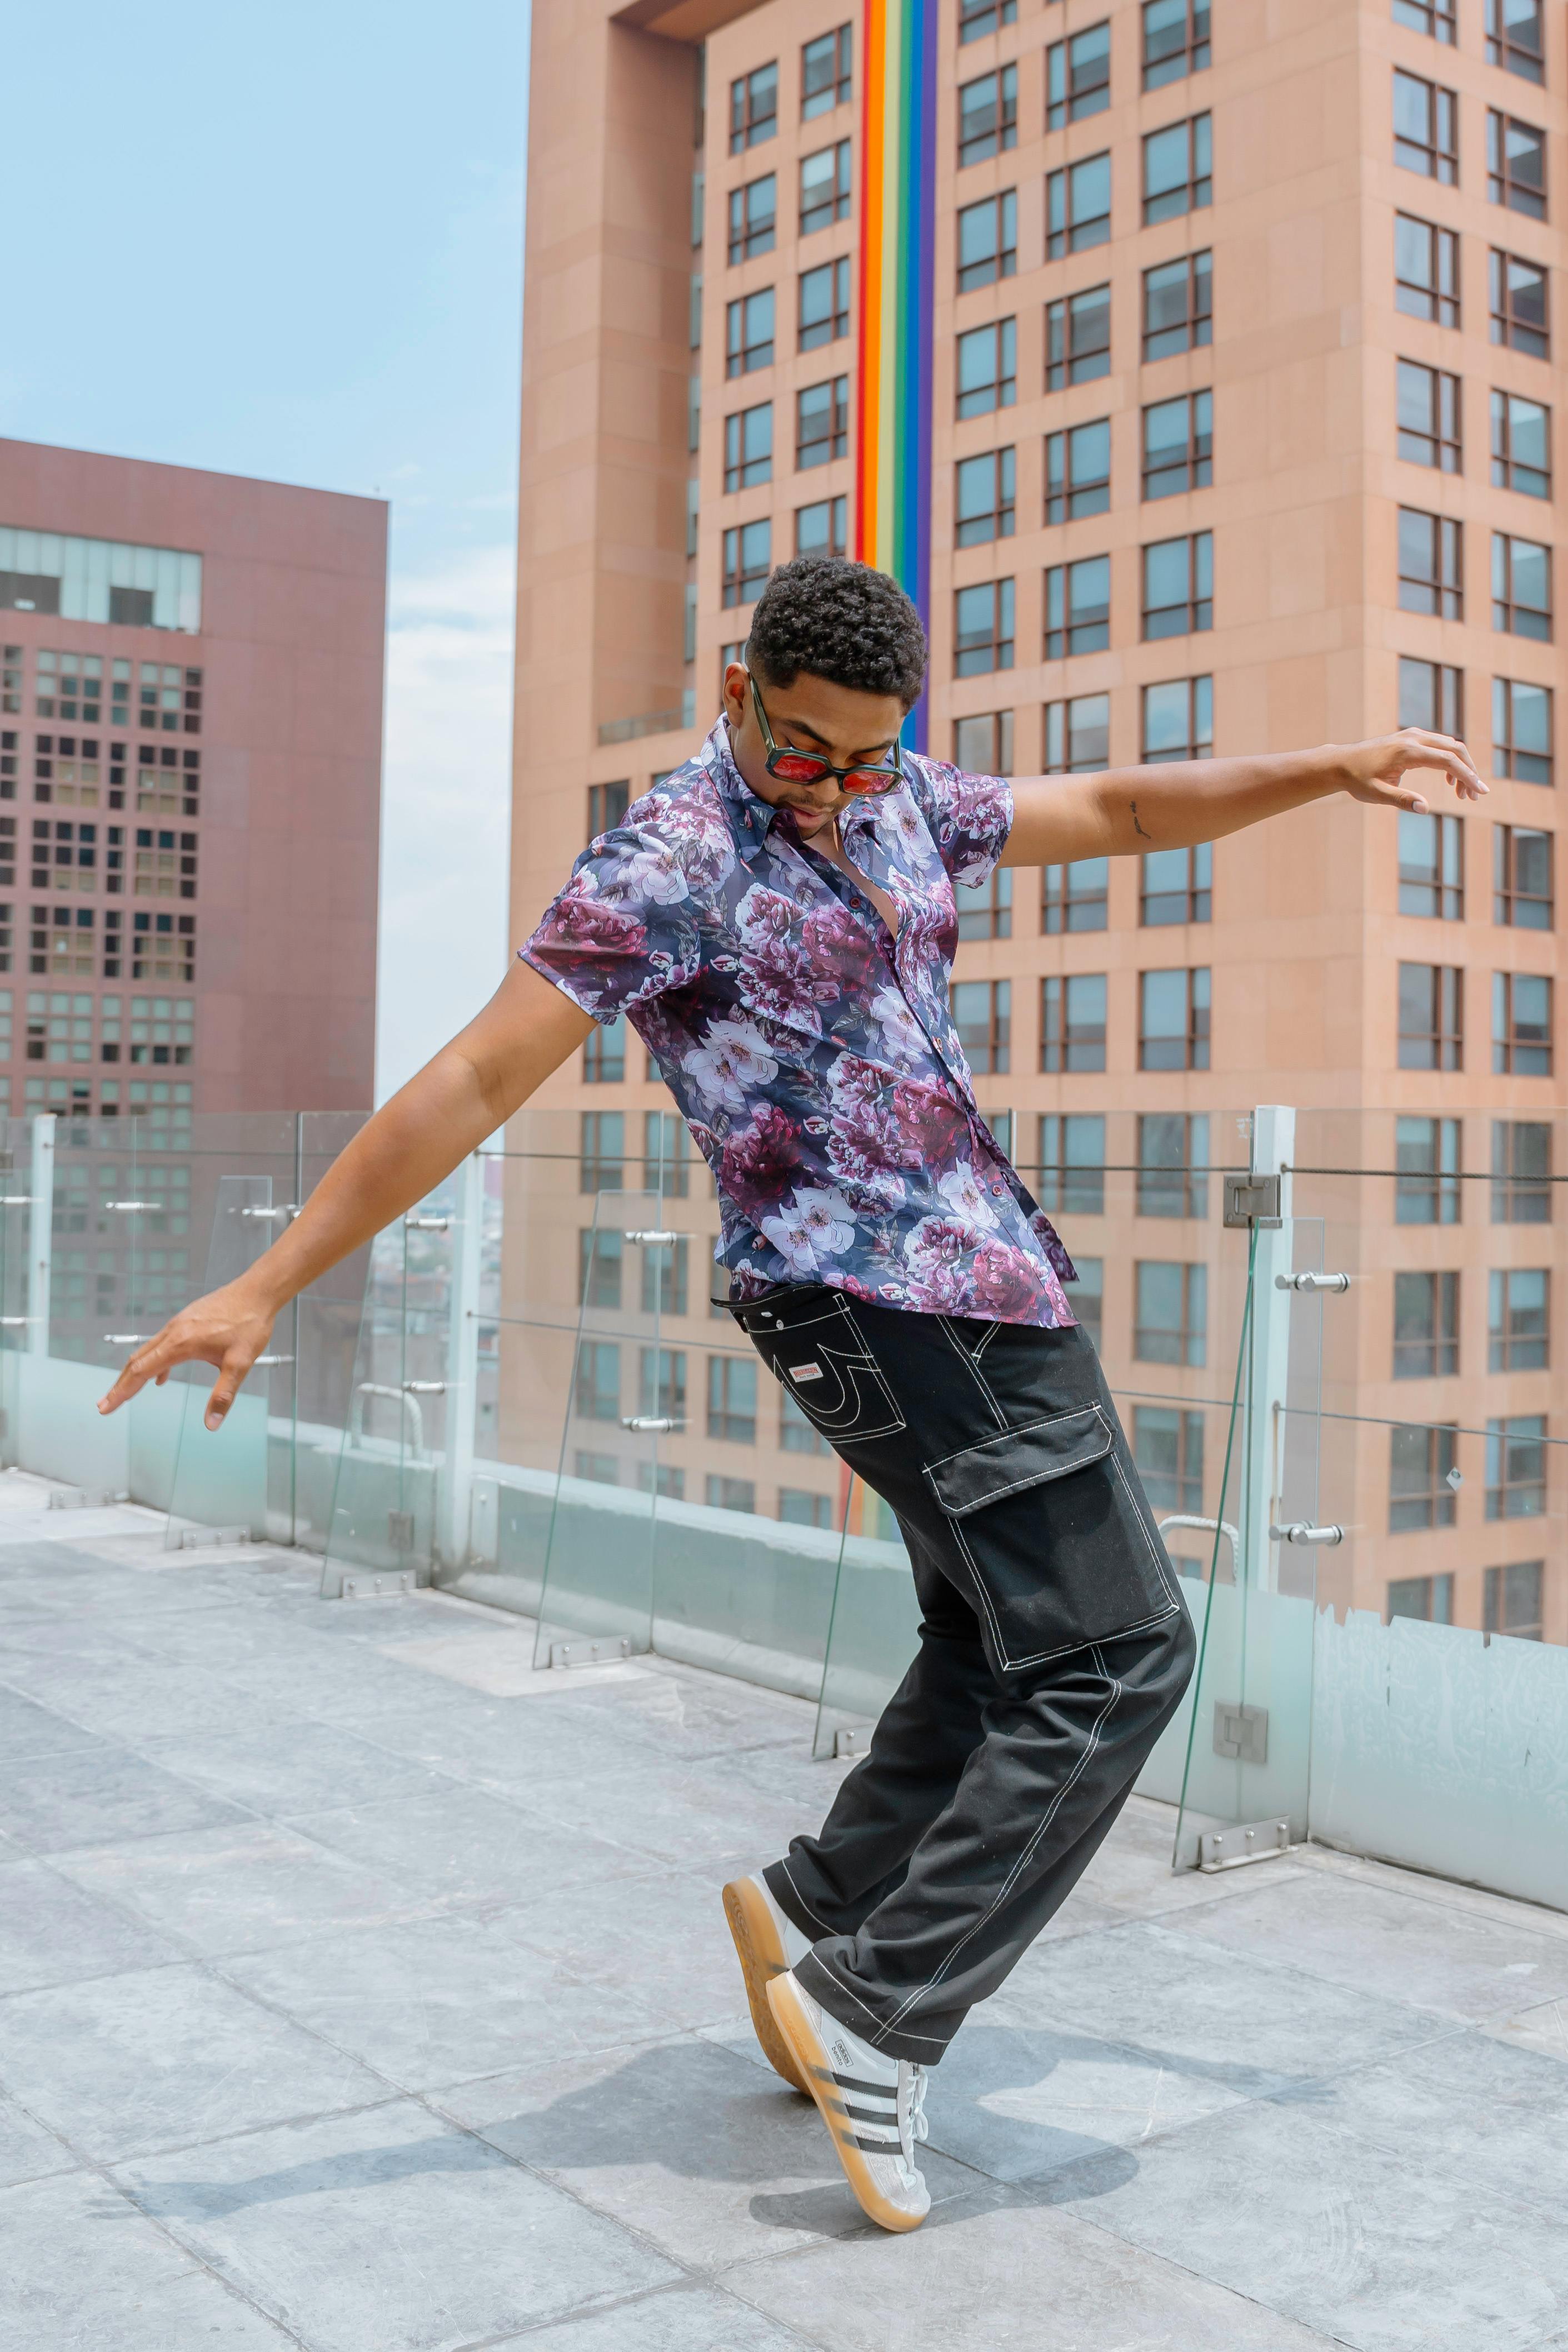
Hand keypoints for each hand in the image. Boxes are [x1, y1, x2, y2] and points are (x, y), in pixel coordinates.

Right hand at [96, 1277, 277, 1430]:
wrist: (257, 1291)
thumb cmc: (250, 1323)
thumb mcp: (241, 1363)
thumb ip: (223, 1395)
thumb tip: (212, 1423)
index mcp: (181, 1343)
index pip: (142, 1372)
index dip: (122, 1391)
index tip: (106, 1407)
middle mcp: (173, 1332)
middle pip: (137, 1361)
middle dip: (120, 1385)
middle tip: (105, 1405)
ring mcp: (178, 1324)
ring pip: (147, 1351)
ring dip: (134, 1373)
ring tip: (124, 1392)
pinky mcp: (186, 1321)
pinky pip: (161, 1344)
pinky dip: (154, 1362)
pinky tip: (161, 1377)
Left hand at [1339, 727, 1487, 811]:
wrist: (1341, 762)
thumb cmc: (1357, 780)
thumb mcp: (1376, 794)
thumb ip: (1401, 800)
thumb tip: (1425, 808)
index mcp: (1408, 751)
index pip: (1448, 761)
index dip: (1467, 776)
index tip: (1480, 792)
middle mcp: (1414, 738)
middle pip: (1455, 749)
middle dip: (1469, 772)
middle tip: (1474, 796)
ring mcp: (1414, 734)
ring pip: (1449, 746)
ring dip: (1461, 767)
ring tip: (1462, 793)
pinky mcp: (1412, 737)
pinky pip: (1439, 745)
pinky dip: (1450, 760)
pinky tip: (1449, 779)